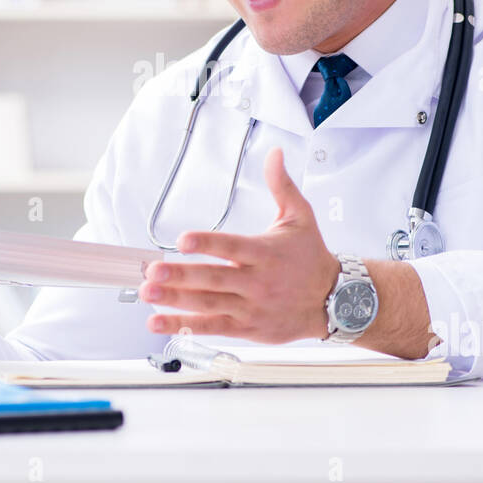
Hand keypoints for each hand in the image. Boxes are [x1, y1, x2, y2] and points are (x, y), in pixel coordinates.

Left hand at [138, 147, 340, 341]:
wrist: (334, 300)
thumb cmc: (312, 257)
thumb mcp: (300, 217)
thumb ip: (282, 185)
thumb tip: (274, 153)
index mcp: (265, 252)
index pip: (231, 246)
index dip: (206, 244)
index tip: (182, 240)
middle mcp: (257, 281)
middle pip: (214, 279)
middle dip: (180, 276)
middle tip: (152, 272)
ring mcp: (251, 307)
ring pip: (209, 304)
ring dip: (176, 300)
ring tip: (147, 294)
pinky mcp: (247, 328)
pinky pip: (212, 326)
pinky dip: (184, 326)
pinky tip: (158, 321)